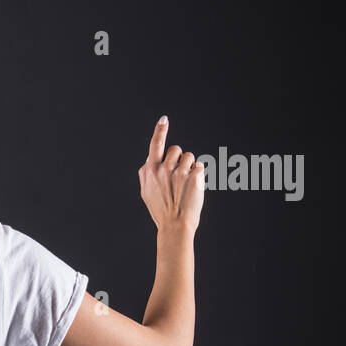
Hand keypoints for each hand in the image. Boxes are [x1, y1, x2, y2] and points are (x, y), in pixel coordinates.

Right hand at [138, 116, 204, 235]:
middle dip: (178, 158)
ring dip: (190, 167)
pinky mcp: (193, 175)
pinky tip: (193, 188)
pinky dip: (198, 175)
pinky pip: (199, 166)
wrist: (174, 226)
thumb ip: (147, 175)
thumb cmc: (161, 211)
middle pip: (175, 149)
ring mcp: (178, 171)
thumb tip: (148, 163)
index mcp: (149, 170)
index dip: (160, 130)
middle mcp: (162, 168)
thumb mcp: (146, 193)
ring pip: (189, 157)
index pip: (155, 144)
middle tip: (178, 176)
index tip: (164, 120)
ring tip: (186, 185)